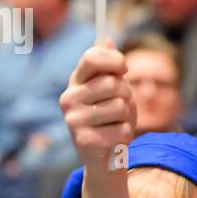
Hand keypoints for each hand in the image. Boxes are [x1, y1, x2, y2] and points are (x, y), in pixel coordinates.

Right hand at [60, 38, 135, 171]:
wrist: (105, 157)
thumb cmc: (112, 118)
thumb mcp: (112, 90)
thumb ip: (109, 67)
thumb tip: (106, 40)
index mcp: (75, 81)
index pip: (92, 57)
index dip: (114, 60)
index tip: (125, 68)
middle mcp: (68, 98)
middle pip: (112, 83)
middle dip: (127, 94)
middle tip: (122, 106)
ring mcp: (73, 120)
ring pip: (120, 107)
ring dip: (127, 116)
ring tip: (117, 123)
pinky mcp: (83, 140)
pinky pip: (122, 128)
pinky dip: (126, 134)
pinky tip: (114, 138)